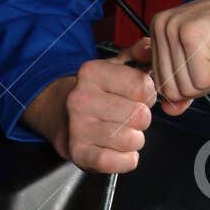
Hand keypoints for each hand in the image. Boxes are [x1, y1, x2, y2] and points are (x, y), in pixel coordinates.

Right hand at [22, 37, 156, 172]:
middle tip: (129, 117)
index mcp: (92, 73)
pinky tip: (118, 150)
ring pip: (133, 140)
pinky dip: (127, 159)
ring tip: (122, 133)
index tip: (137, 97)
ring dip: (135, 140)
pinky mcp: (80, 154)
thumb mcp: (114, 67)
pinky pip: (121, 162)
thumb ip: (138, 53)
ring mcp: (78, 128)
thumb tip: (150, 48)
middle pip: (140, 115)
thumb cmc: (95, 94)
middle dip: (142, 119)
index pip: (143, 86)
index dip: (148, 94)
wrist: (60, 116)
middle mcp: (82, 99)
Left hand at [149, 0, 209, 111]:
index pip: (163, 84)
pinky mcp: (192, 37)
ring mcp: (175, 29)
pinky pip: (203, 81)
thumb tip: (170, 110)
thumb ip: (184, 85)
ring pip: (187, 88)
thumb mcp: (204, 60)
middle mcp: (161, 25)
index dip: (192, 83)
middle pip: (171, 90)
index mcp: (159, 28)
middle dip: (203, 83)